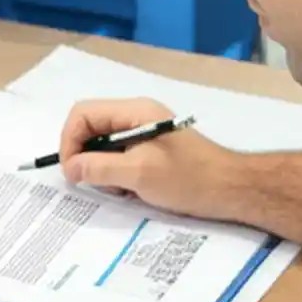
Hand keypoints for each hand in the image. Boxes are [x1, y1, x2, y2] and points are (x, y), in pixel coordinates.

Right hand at [60, 99, 241, 220]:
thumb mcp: (139, 174)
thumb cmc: (188, 179)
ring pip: (102, 145)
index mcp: (134, 111)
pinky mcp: (149, 150)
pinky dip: (115, 175)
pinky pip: (117, 157)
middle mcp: (136, 116)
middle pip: (90, 128)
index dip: (69, 141)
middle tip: (95, 183)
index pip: (82, 114)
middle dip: (84, 157)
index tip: (72, 172)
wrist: (231, 190)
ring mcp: (143, 132)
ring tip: (119, 189)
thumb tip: (70, 168)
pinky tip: (130, 190)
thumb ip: (99, 168)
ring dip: (101, 169)